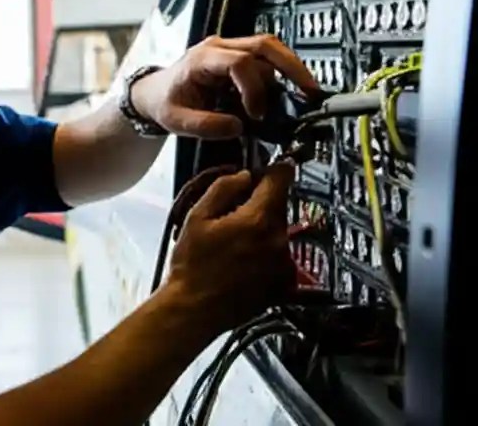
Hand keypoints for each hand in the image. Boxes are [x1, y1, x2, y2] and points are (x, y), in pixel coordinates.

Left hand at [130, 35, 319, 139]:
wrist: (155, 92)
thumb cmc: (165, 103)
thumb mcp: (177, 121)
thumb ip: (205, 126)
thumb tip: (238, 127)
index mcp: (201, 59)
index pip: (239, 62)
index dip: (253, 88)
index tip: (256, 115)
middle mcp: (218, 47)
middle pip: (263, 44)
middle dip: (290, 66)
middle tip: (310, 91)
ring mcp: (230, 48)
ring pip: (269, 48)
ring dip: (289, 69)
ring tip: (305, 93)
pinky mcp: (238, 56)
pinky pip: (265, 57)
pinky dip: (282, 72)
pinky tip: (291, 91)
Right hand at [163, 163, 296, 336]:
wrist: (195, 310)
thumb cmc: (192, 266)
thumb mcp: (197, 217)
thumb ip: (223, 188)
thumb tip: (245, 176)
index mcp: (258, 219)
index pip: (282, 177)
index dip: (273, 168)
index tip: (268, 169)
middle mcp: (279, 239)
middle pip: (278, 206)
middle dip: (258, 205)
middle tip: (232, 218)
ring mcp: (285, 263)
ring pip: (278, 230)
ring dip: (262, 231)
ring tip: (234, 247)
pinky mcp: (285, 283)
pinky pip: (280, 255)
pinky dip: (266, 254)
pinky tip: (244, 264)